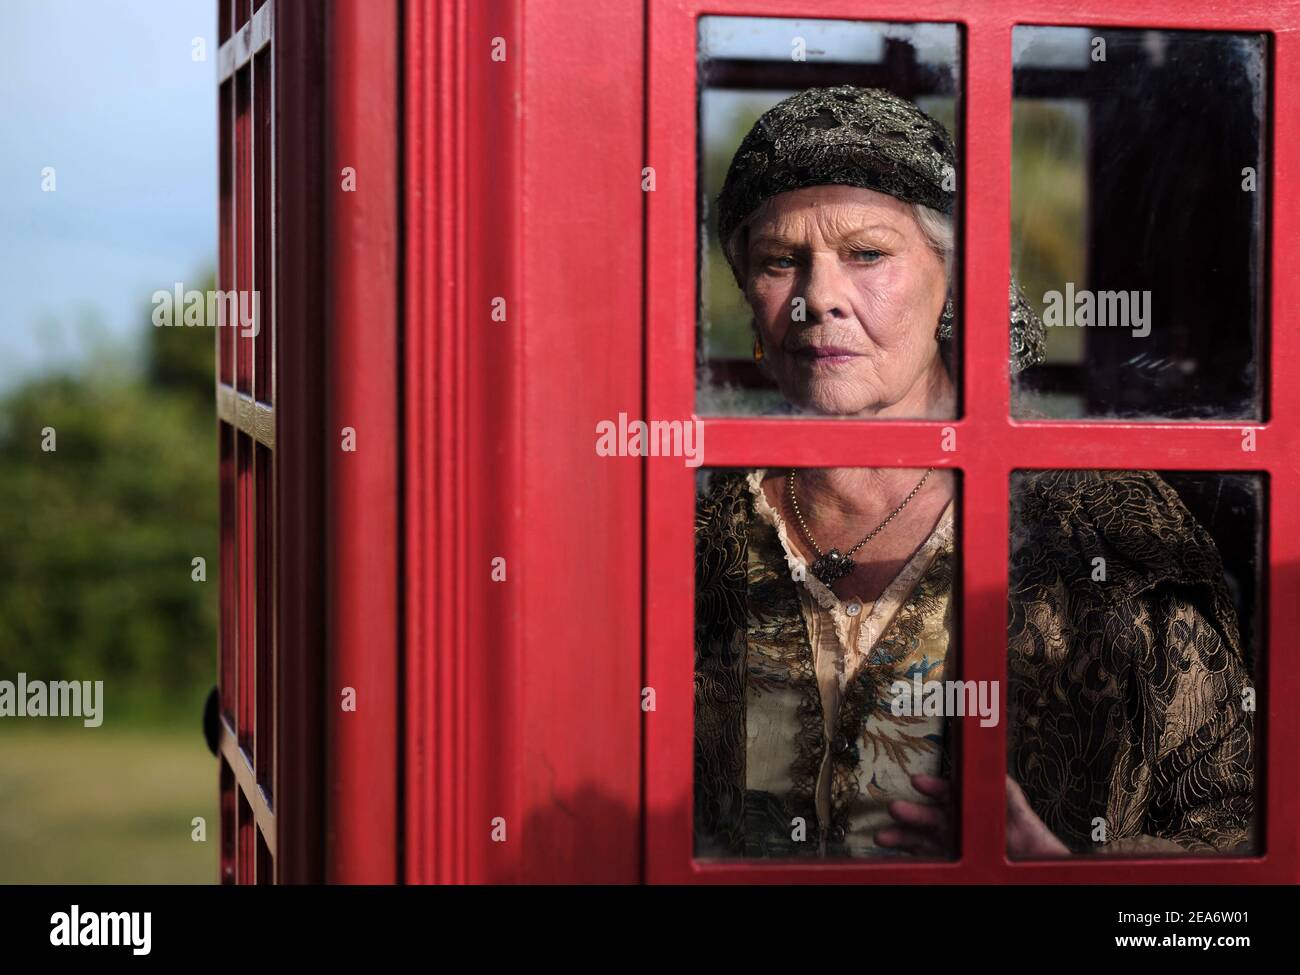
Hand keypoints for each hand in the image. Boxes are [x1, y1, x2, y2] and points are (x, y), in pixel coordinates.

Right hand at [874, 773, 1070, 857]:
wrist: (1040, 873)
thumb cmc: (1036, 846)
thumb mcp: (1022, 814)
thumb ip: (1006, 791)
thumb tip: (989, 764)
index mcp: (975, 811)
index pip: (949, 795)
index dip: (934, 788)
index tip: (918, 782)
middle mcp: (961, 829)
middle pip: (931, 819)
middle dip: (911, 813)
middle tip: (894, 808)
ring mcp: (955, 850)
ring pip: (923, 842)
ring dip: (902, 838)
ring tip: (882, 837)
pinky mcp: (954, 869)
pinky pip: (929, 861)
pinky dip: (910, 857)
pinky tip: (895, 855)